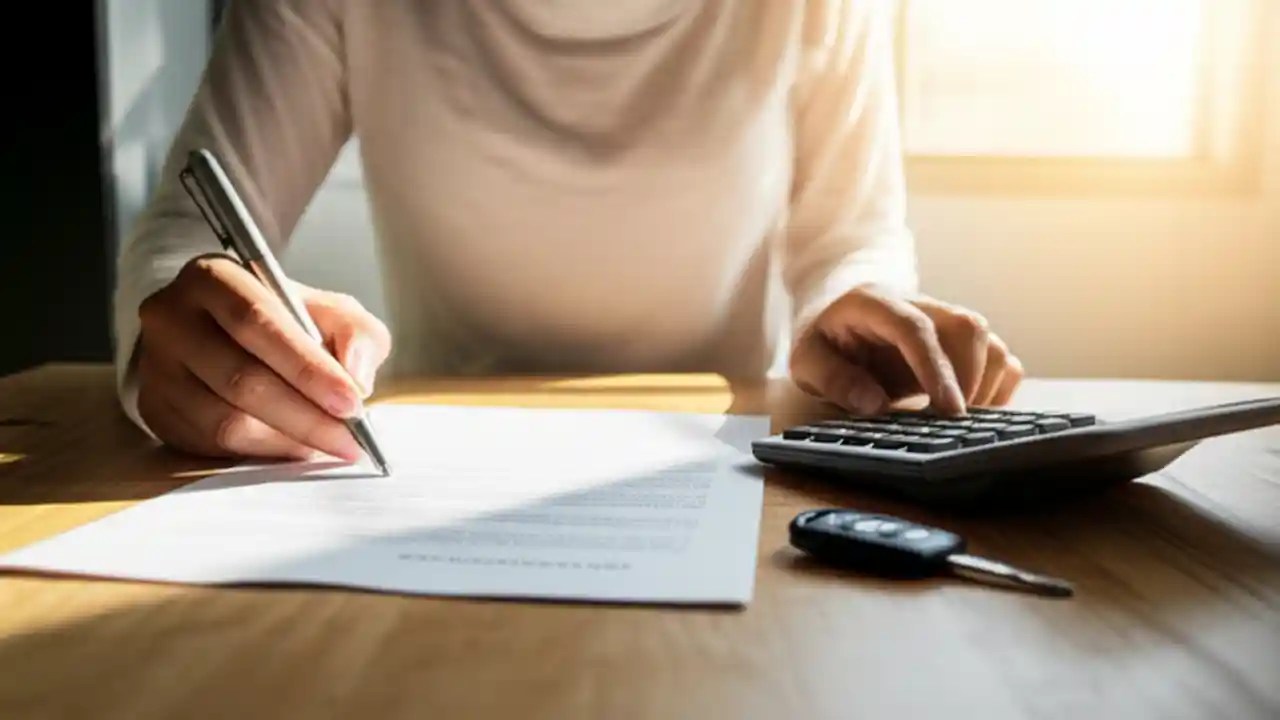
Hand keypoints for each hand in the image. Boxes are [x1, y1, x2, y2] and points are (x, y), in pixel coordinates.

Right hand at [135, 254, 391, 460]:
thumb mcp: (328, 311)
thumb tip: (357, 376)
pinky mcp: (155, 409)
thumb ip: (356, 334)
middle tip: (349, 439)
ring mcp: (156, 367)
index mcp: (213, 278)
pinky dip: (263, 452)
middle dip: (306, 416)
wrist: (222, 334)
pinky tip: (294, 446)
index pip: (258, 323)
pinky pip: (212, 445)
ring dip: (287, 440)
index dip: (308, 368)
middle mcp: (172, 318)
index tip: (352, 403)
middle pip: (241, 378)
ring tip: (328, 445)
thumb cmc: (282, 321)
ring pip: (225, 420)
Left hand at [789, 285, 1022, 415]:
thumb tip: (873, 404)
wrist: (838, 316)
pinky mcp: (962, 341)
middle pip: (967, 326)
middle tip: (949, 422)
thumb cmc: (824, 341)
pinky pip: (1000, 358)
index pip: (915, 329)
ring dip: (985, 385)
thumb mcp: (806, 360)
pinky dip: (998, 387)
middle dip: (969, 378)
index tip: (948, 410)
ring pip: (990, 340)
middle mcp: (919, 305)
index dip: (935, 368)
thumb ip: (832, 378)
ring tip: (957, 421)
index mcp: (875, 305)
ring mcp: (945, 320)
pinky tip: (972, 412)